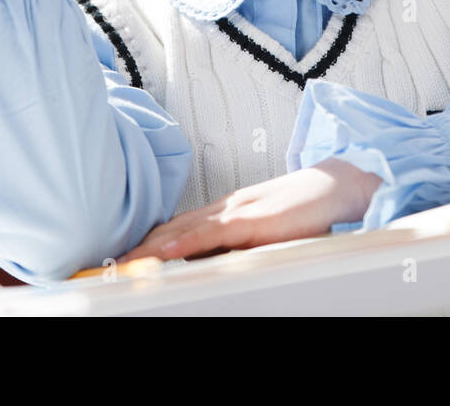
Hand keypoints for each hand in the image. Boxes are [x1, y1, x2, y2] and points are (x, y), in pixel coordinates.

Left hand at [115, 158, 383, 262]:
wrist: (341, 185)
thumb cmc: (308, 208)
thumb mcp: (266, 229)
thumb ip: (239, 242)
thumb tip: (211, 263)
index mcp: (226, 211)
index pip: (177, 227)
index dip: (147, 243)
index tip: (121, 258)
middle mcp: (225, 208)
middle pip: (171, 227)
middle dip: (140, 246)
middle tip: (108, 264)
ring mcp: (239, 211)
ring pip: (184, 229)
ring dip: (151, 247)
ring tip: (123, 264)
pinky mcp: (255, 219)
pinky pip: (212, 233)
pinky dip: (184, 242)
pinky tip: (164, 252)